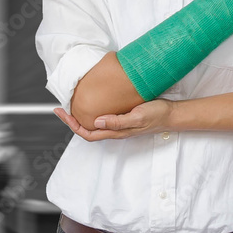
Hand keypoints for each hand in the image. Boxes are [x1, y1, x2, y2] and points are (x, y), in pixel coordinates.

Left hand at [54, 100, 174, 140]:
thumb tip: (97, 121)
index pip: (87, 133)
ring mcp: (118, 123)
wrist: (171, 114)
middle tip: (61, 107)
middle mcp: (114, 129)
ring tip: (72, 103)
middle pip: (86, 128)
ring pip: (94, 123)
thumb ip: (118, 121)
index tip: (62, 112)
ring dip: (81, 115)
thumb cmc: (156, 116)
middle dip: (71, 119)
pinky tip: (92, 100)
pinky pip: (103, 116)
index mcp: (114, 131)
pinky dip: (93, 109)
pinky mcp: (122, 116)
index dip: (72, 124)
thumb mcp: (137, 117)